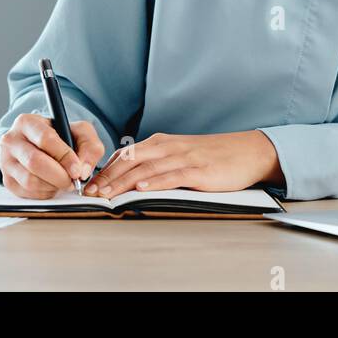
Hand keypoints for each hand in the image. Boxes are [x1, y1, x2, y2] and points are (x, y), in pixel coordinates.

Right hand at [0, 113, 104, 198]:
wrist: (42, 145)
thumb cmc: (61, 137)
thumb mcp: (80, 132)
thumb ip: (89, 146)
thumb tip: (83, 171)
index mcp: (27, 122)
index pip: (45, 139)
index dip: (64, 157)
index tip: (77, 170)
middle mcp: (11, 140)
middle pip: (35, 163)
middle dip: (59, 176)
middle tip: (72, 181)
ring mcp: (6, 162)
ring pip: (30, 181)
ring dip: (52, 186)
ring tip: (62, 180)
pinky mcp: (7, 180)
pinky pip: (27, 193)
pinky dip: (44, 193)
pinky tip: (51, 184)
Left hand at [84, 130, 282, 197]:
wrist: (247, 151)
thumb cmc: (213, 156)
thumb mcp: (180, 155)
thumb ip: (157, 163)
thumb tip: (131, 179)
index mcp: (162, 142)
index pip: (126, 155)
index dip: (106, 170)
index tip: (90, 185)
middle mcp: (169, 147)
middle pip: (131, 160)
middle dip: (108, 177)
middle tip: (91, 193)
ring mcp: (184, 157)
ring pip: (147, 168)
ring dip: (124, 182)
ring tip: (107, 194)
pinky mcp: (198, 170)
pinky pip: (173, 175)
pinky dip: (156, 182)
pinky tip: (142, 188)